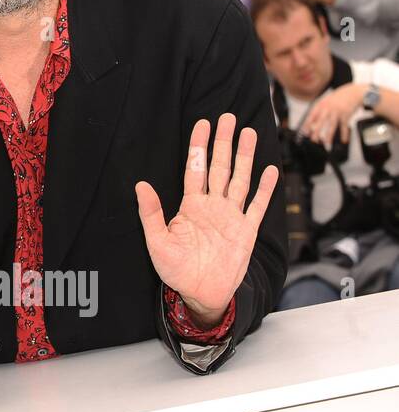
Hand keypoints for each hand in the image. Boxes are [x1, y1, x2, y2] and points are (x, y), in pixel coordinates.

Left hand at [135, 114, 278, 323]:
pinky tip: (270, 169)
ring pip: (240, 180)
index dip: (198, 146)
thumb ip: (151, 213)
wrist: (200, 293)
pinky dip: (265, 188)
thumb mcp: (156, 241)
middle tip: (228, 117)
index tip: (202, 123)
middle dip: (223, 142)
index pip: (195, 169)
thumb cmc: (176, 269)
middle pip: (219, 167)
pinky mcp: (247, 230)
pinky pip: (258, 205)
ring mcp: (231, 216)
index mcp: (191, 205)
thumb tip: (140, 185)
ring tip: (249, 133)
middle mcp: (212, 206)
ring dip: (245, 157)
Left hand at [300, 83, 368, 146]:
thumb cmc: (338, 98)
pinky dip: (344, 134)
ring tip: (326, 144)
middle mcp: (328, 108)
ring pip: (331, 126)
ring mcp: (337, 112)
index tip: (304, 132)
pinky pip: (344, 126)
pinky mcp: (346, 115)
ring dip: (329, 136)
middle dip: (316, 132)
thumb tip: (312, 123)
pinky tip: (343, 140)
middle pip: (320, 122)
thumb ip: (319, 110)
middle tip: (314, 140)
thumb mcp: (326, 101)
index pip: (311, 116)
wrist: (353, 92)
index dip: (307, 124)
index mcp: (321, 104)